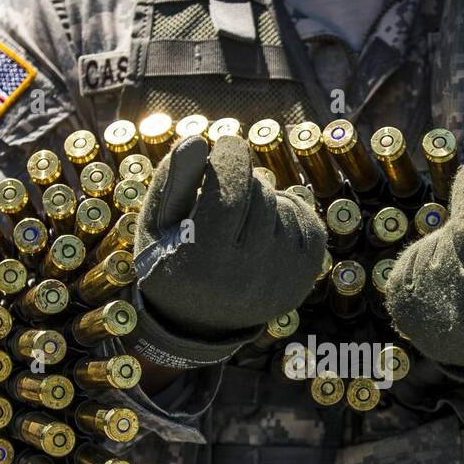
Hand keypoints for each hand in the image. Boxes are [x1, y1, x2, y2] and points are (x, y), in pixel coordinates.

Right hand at [131, 135, 325, 367]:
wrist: (199, 323)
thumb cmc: (170, 261)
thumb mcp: (156, 224)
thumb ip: (173, 181)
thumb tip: (199, 140)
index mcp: (201, 264)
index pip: (228, 194)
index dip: (230, 157)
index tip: (224, 143)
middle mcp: (246, 278)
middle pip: (257, 196)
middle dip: (242, 176)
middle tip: (225, 184)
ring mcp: (280, 281)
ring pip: (283, 206)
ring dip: (264, 195)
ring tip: (240, 216)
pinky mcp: (302, 280)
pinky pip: (308, 222)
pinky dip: (290, 210)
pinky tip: (267, 221)